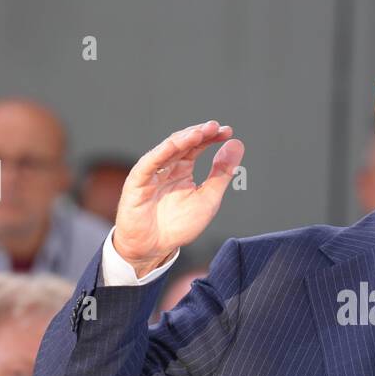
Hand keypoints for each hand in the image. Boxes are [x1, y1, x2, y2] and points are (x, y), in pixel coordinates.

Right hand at [113, 120, 244, 276]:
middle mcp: (167, 166)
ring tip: (201, 132)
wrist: (155, 248)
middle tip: (216, 127)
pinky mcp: (137, 182)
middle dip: (200, 133)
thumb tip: (237, 144)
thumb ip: (222, 173)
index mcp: (183, 168)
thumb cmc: (179, 225)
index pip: (197, 146)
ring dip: (184, 139)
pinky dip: (161, 152)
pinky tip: (176, 144)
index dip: (212, 137)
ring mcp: (152, 172)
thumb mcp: (208, 198)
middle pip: (183, 143)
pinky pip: (149, 164)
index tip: (228, 132)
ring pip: (167, 149)